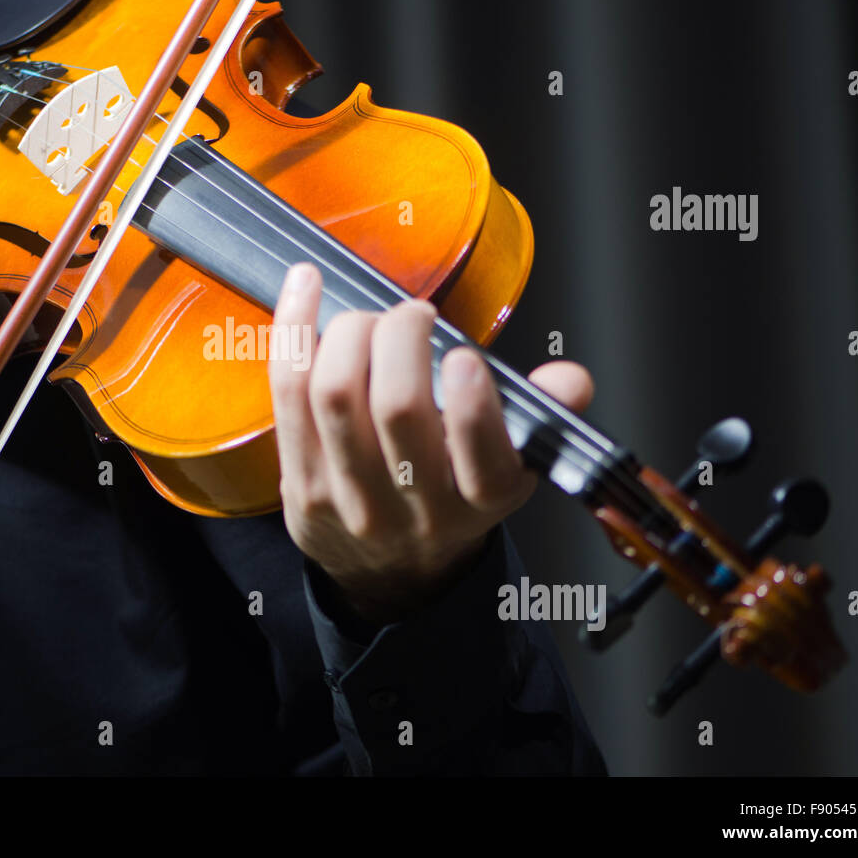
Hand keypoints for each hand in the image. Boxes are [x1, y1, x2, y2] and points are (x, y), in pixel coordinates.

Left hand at [268, 264, 593, 624]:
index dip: (472, 406)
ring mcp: (349, 500)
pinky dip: (294, 328)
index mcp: (481, 499)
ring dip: (350, 333)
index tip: (465, 358)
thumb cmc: (449, 494)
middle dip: (403, 338)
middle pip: (399, 408)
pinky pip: (287, 392)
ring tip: (368, 319)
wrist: (390, 570)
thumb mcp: (511, 465)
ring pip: (335, 397)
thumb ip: (543, 416)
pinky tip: (306, 287)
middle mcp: (415, 507)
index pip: (482, 462)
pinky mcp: (299, 484)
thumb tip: (570, 381)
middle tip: (413, 316)